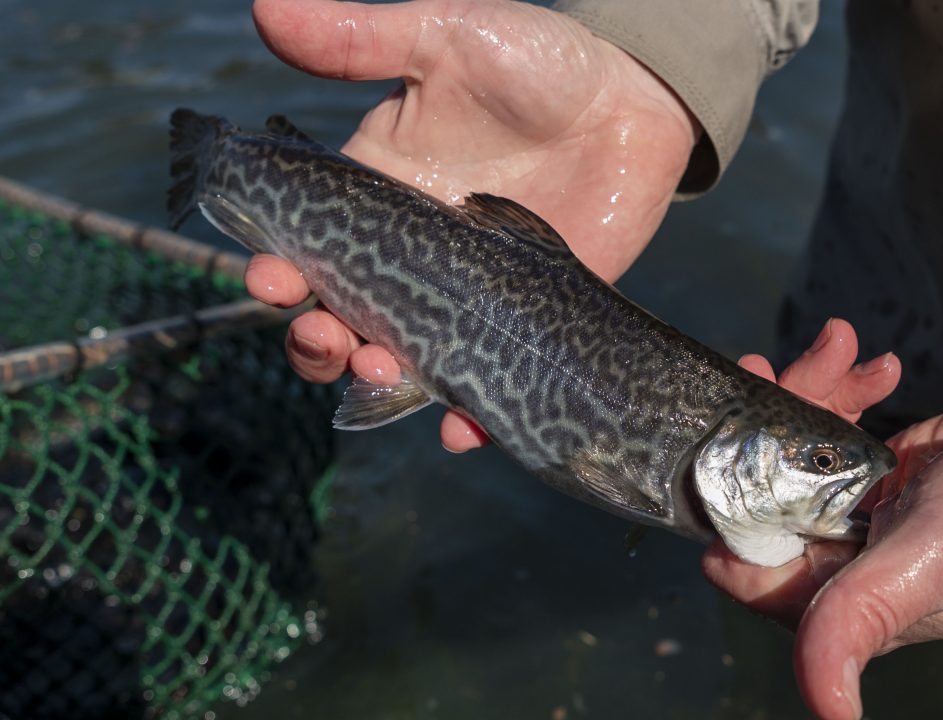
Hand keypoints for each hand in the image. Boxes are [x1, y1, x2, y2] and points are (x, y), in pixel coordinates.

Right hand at [244, 0, 696, 449]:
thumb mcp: (447, 37)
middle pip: (341, 319)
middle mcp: (413, 258)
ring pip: (404, 362)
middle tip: (325, 336)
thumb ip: (362, 37)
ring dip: (380, 382)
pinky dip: (470, 419)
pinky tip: (464, 430)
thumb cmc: (536, 60)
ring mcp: (469, 298)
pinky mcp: (527, 325)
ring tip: (384, 374)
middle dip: (318, 340)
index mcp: (378, 195)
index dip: (278, 270)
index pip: (308, 248)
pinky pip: (490, 385)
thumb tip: (264, 9)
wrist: (633, 97)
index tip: (272, 278)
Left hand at [705, 329, 942, 719]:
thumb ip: (864, 614)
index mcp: (842, 594)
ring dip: (809, 389)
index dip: (722, 506)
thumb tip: (827, 710)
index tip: (719, 441)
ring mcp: (859, 506)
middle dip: (763, 423)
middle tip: (768, 363)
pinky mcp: (878, 464)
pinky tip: (878, 366)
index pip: (748, 563)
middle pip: (762, 490)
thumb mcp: (932, 559)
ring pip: (794, 446)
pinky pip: (836, 423)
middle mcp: (843, 555)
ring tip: (839, 343)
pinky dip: (846, 387)